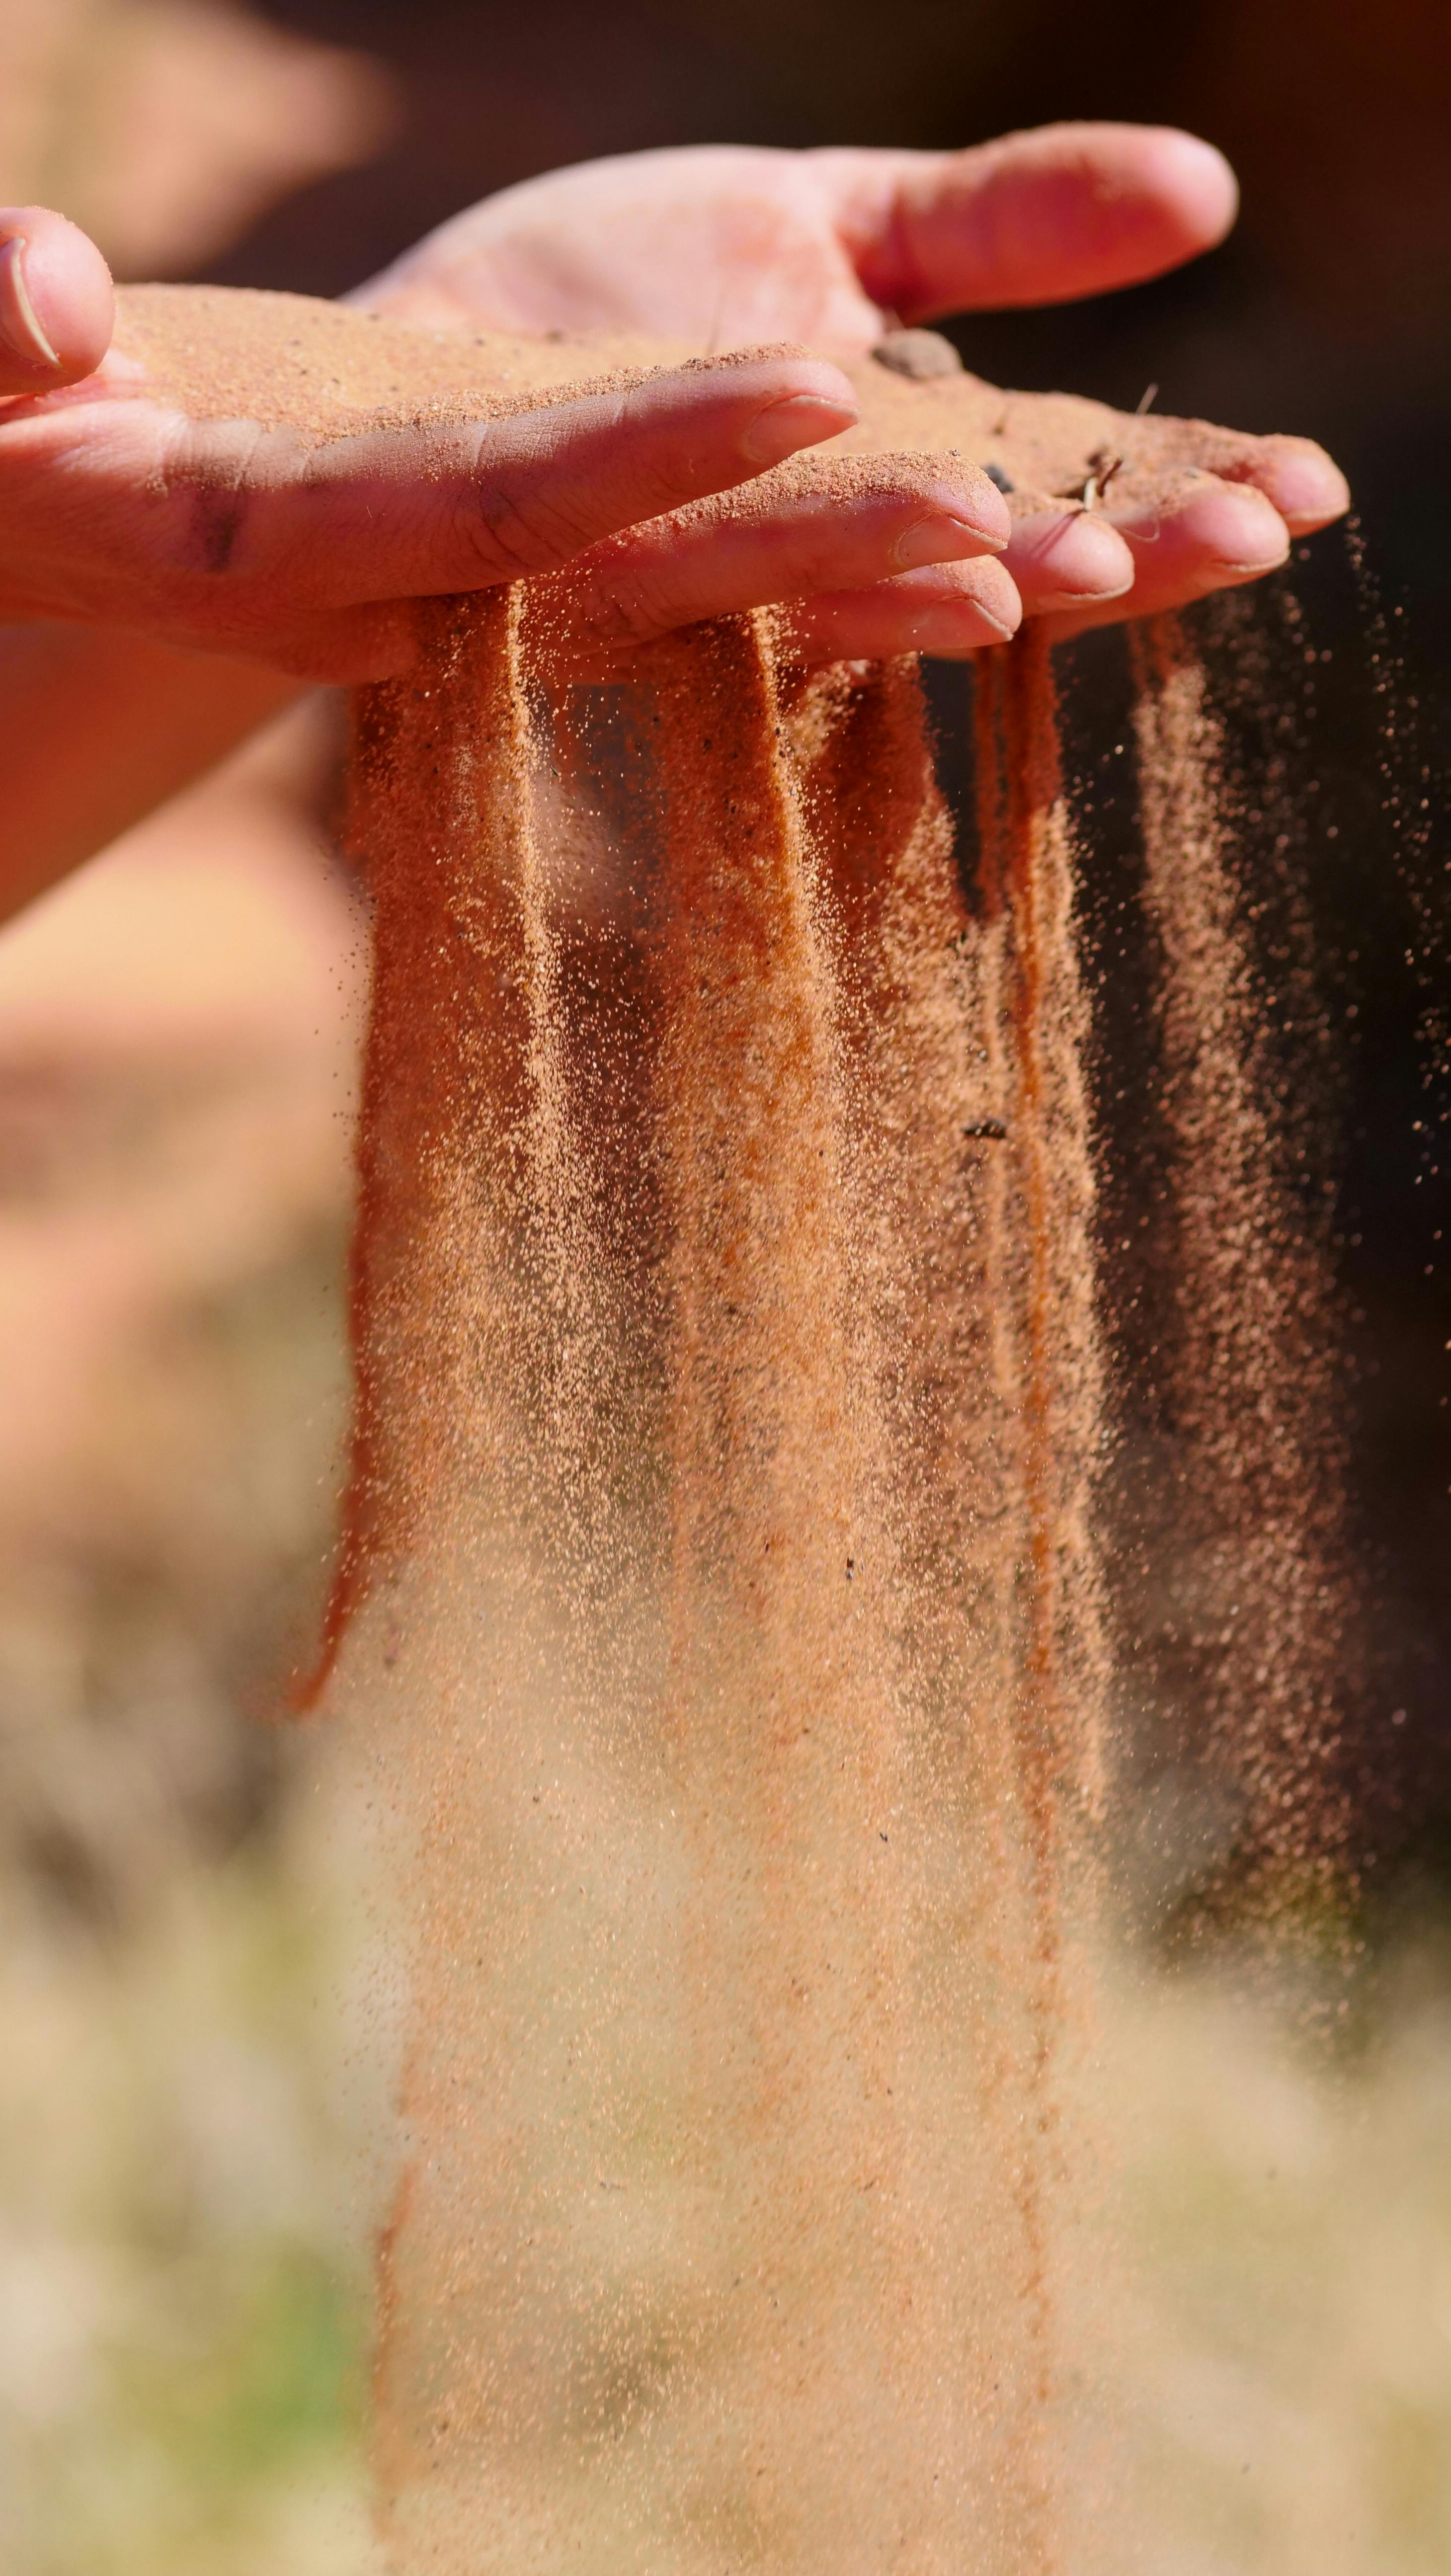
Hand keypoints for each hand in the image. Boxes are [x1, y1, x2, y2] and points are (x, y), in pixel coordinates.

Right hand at [0, 204, 1022, 678]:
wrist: (12, 516)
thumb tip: (46, 305)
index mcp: (275, 529)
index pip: (487, 493)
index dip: (647, 447)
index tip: (821, 383)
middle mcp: (389, 591)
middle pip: (636, 568)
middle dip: (828, 548)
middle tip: (1037, 532)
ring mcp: (441, 592)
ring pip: (679, 579)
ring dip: (855, 570)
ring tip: (1036, 550)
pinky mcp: (473, 564)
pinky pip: (654, 566)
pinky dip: (792, 559)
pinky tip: (938, 542)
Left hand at [364, 126, 1349, 655]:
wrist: (383, 357)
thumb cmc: (596, 306)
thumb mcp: (821, 226)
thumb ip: (995, 226)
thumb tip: (1209, 190)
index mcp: (884, 479)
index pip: (1067, 497)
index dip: (1186, 495)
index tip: (1305, 492)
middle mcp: (808, 559)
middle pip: (995, 571)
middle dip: (1129, 554)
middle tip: (1254, 533)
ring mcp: (695, 581)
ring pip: (865, 594)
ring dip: (987, 570)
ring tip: (1098, 552)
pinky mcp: (573, 572)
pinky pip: (700, 567)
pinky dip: (814, 544)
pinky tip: (925, 537)